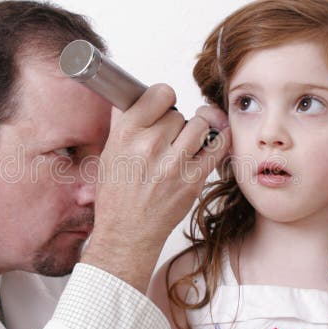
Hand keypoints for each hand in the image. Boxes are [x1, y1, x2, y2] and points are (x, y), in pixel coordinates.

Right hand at [82, 85, 229, 291]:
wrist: (126, 234)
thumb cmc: (117, 197)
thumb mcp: (109, 153)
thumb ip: (126, 123)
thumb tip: (140, 98)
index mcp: (126, 134)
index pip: (160, 94)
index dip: (165, 99)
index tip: (164, 107)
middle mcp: (149, 146)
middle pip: (179, 114)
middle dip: (176, 124)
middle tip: (168, 139)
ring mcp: (173, 164)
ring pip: (200, 126)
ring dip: (196, 132)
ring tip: (186, 144)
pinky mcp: (193, 181)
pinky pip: (217, 147)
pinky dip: (219, 141)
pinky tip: (213, 142)